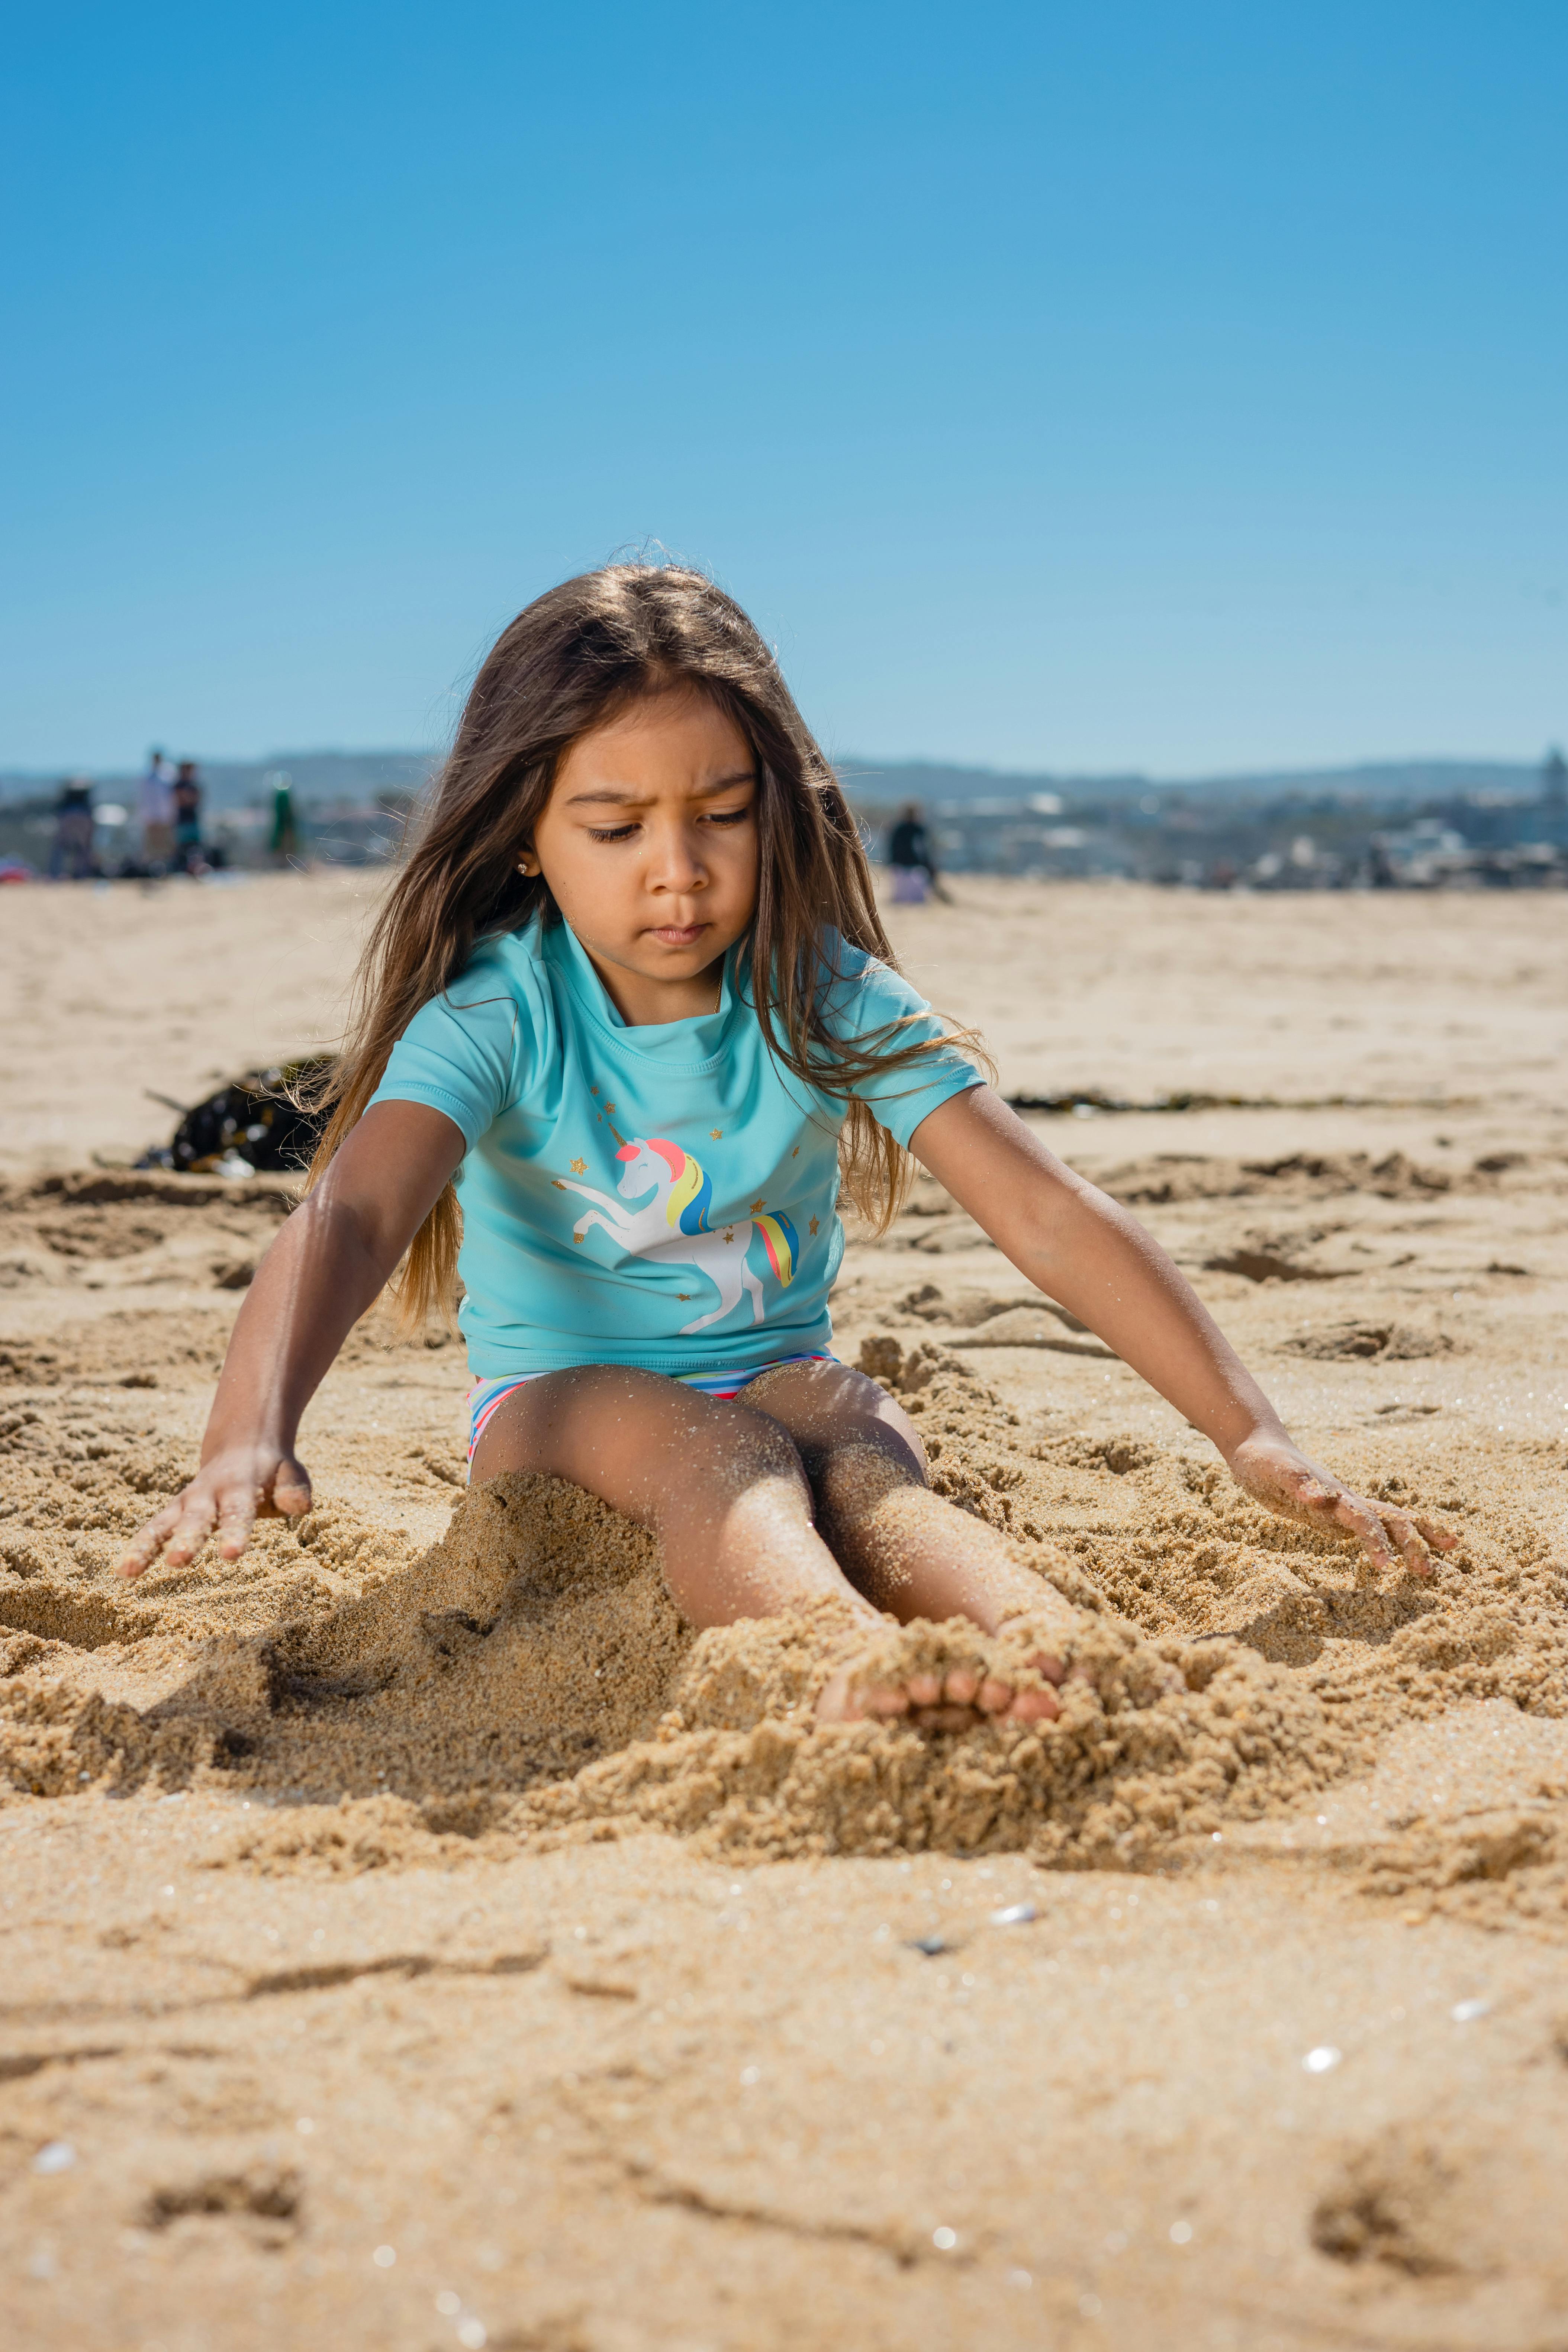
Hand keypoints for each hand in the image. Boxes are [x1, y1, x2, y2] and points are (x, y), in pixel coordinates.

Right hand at [117, 1442, 311, 1579]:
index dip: (235, 1533)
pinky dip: (139, 1546)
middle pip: (197, 1518)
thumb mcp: (290, 1474)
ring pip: (164, 1523)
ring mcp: (187, 1502)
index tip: (231, 1555)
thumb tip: (300, 1506)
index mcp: (240, 1486)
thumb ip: (294, 1490)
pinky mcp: (173, 1511)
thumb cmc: (272, 1470)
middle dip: (187, 1539)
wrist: (244, 1444)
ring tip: (129, 1571)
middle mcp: (208, 1494)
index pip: (239, 1512)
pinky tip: (123, 1571)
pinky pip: (153, 1528)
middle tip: (178, 1562)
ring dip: (147, 1546)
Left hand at [1226, 1430, 1456, 1578]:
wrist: (1258, 1446)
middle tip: (1429, 1572)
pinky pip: (1367, 1526)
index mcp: (1335, 1495)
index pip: (1364, 1520)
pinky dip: (1387, 1538)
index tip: (1386, 1567)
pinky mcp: (1334, 1512)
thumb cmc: (1264, 1460)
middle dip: (1411, 1544)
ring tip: (1429, 1563)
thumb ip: (1296, 1482)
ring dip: (1408, 1541)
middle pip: (1387, 1521)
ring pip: (1384, 1522)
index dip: (1376, 1541)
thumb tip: (1317, 1496)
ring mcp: (1342, 1506)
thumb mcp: (1274, 1471)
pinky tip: (1397, 1552)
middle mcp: (1345, 1501)